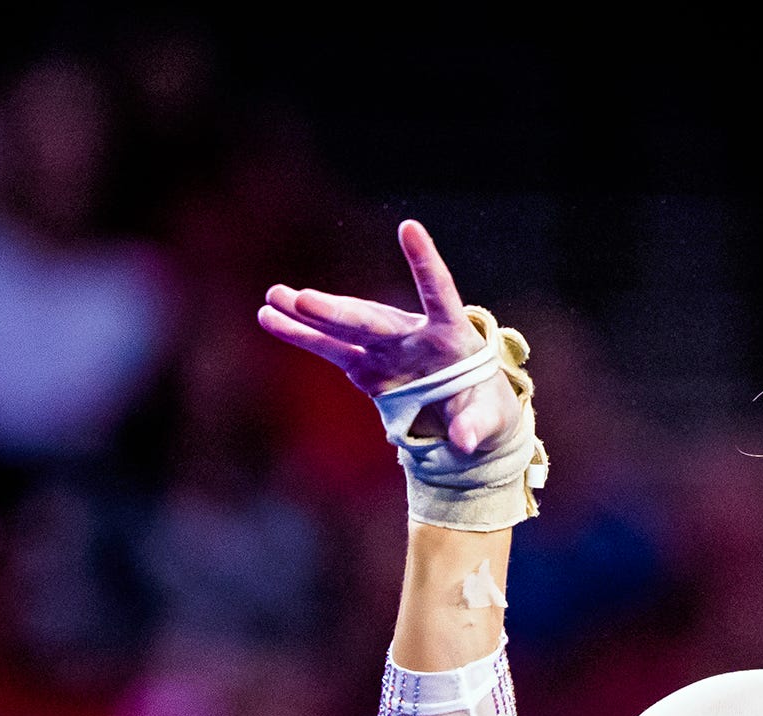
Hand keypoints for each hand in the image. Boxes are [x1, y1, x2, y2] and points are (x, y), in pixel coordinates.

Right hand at [257, 220, 519, 452]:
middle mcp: (413, 334)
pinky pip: (332, 349)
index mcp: (452, 336)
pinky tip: (270, 318)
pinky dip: (302, 336)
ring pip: (345, 328)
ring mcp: (387, 349)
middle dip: (338, 312)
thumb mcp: (492, 420)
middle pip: (374, 319)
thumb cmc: (488, 411)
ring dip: (310, 315)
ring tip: (274, 297)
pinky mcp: (368, 367)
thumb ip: (477, 426)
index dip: (425, 262)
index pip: (438, 292)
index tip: (409, 228)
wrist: (470, 417)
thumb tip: (465, 440)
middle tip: (303, 300)